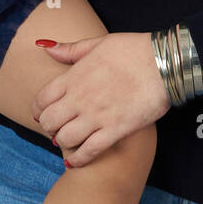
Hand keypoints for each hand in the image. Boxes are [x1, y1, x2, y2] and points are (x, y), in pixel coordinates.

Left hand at [32, 32, 171, 165]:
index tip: (43, 112)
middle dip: (49, 127)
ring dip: (62, 142)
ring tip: (69, 140)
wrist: (164, 63)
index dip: (38, 110)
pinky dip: (78, 159)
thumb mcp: (99, 43)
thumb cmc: (134, 50)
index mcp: (74, 76)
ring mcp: (97, 116)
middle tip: (58, 127)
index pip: (41, 100)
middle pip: (49, 122)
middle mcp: (80, 98)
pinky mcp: (115, 130)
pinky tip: (75, 160)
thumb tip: (45, 46)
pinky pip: (88, 151)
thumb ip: (71, 50)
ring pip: (64, 139)